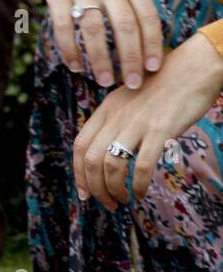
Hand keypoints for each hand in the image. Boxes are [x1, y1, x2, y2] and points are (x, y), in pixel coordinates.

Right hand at [0, 0, 162, 89]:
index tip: (153, 68)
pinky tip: (74, 64)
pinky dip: (70, 49)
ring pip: (95, 31)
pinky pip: (64, 27)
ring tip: (104, 79)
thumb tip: (144, 36)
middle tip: (132, 83)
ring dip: (101, 60)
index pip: (147, 16)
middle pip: (125, 27)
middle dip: (130, 59)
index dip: (153, 45)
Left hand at [72, 31, 222, 209]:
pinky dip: (139, 184)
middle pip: (91, 159)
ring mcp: (136, 123)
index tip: (85, 192)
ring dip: (114, 190)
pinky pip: (141, 166)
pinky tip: (141, 192)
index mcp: (105, 109)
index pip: (80, 145)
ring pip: (111, 165)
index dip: (78, 172)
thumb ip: (117, 120)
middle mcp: (115, 116)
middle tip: (106, 203)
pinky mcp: (160, 130)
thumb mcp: (129, 99)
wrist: (192, 68)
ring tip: (123, 200)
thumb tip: (110, 149)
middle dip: (94, 188)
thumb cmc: (165, 85)